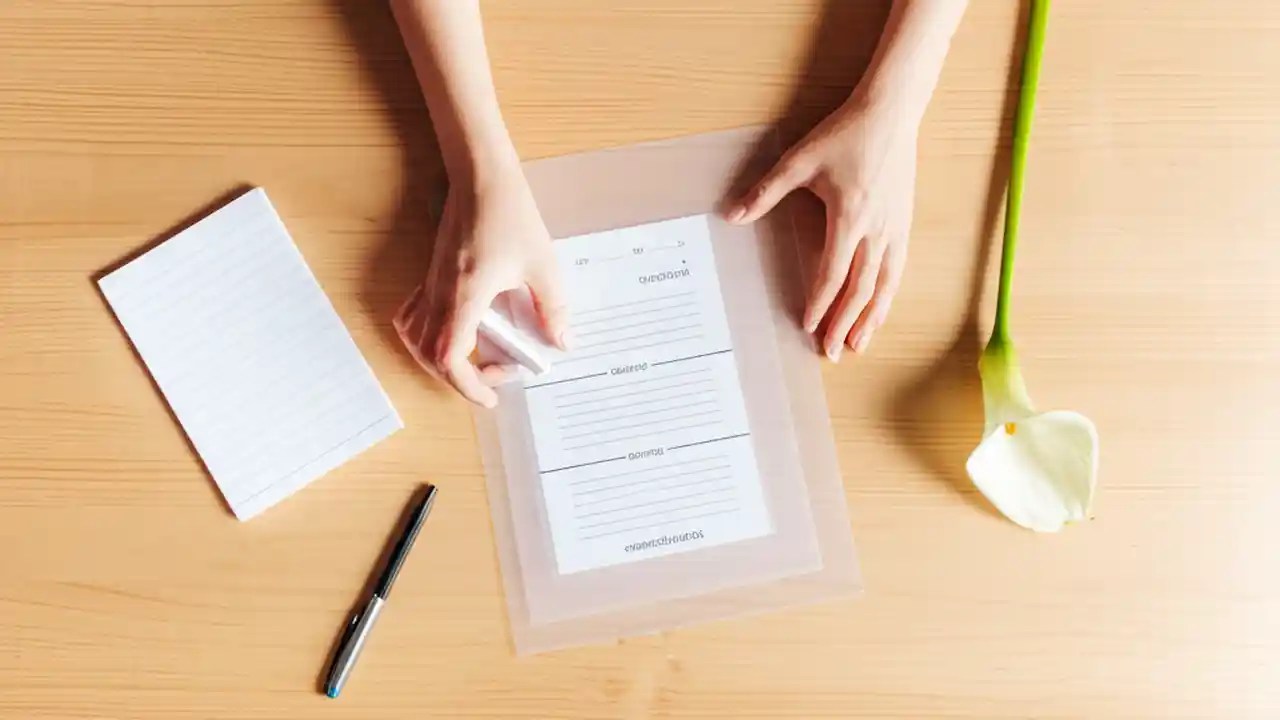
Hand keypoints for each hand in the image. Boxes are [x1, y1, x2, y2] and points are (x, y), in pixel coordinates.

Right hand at [394, 164, 567, 407]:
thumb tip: (562, 343)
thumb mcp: (543, 264)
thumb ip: (553, 308)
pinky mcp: (430, 273)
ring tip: (475, 359)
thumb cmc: (511, 214)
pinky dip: (426, 334)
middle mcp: (440, 295)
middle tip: (497, 374)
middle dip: (461, 378)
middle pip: (429, 356)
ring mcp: (430, 284)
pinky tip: (457, 330)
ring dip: (439, 359)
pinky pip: (413, 314)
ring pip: (415, 338)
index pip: (449, 359)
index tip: (493, 396)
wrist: (481, 176)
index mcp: (466, 297)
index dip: (467, 386)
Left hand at [728, 98, 917, 360]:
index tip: (808, 325)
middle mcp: (876, 230)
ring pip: (885, 285)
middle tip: (831, 352)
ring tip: (860, 344)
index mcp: (849, 218)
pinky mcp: (905, 222)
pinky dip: (889, 294)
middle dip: (844, 323)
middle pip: (860, 289)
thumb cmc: (845, 134)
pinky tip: (882, 308)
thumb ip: (766, 192)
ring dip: (872, 318)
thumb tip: (732, 215)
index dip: (820, 303)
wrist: (890, 112)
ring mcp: (895, 228)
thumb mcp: (799, 161)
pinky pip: (898, 268)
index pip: (833, 273)